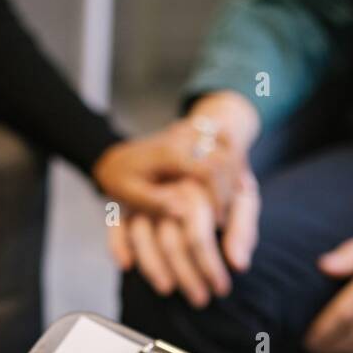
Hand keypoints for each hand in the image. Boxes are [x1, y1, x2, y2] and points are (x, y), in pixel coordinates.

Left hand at [92, 89, 258, 224]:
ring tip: (228, 202)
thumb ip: (153, 202)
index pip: (209, 170)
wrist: (118, 159)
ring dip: (235, 173)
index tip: (218, 221)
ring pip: (230, 143)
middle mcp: (183, 137)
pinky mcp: (196, 133)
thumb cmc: (122, 180)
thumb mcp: (128, 194)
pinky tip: (228, 188)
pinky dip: (232, 163)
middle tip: (225, 214)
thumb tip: (181, 212)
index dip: (219, 197)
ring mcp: (191, 131)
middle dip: (231, 187)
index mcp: (169, 154)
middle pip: (226, 156)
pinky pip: (226, 141)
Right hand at [109, 171, 259, 307]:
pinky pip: (116, 227)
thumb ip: (243, 228)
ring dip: (153, 269)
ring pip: (141, 237)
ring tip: (168, 291)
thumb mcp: (242, 197)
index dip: (209, 265)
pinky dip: (118, 246)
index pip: (197, 235)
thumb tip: (239, 265)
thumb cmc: (223, 184)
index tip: (221, 288)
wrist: (200, 152)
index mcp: (196, 187)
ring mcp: (144, 198)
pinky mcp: (127, 206)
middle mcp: (166, 191)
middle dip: (186, 275)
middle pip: (170, 241)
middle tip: (201, 300)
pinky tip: (127, 267)